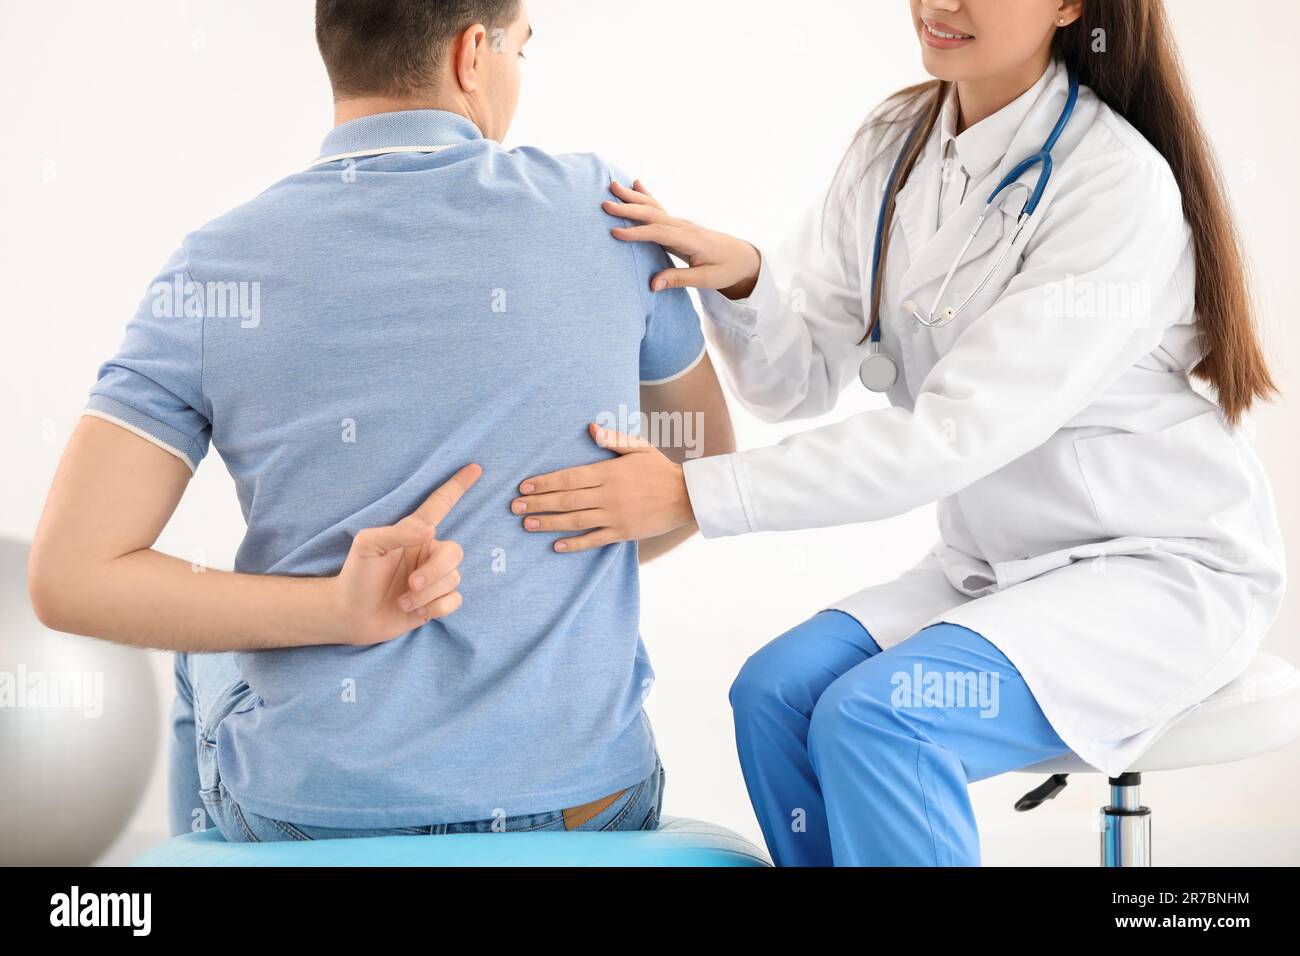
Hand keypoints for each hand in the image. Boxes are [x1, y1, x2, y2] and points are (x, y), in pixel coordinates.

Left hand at [332, 463, 481, 644]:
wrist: (351, 615)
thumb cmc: (356, 575)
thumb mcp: (367, 545)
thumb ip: (398, 533)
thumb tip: (431, 531)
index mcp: (413, 532)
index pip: (440, 505)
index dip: (457, 486)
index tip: (475, 467)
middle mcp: (427, 552)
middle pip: (454, 552)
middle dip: (435, 571)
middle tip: (411, 584)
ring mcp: (433, 578)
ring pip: (453, 580)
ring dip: (426, 595)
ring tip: (403, 600)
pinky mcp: (436, 601)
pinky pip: (454, 600)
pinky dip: (435, 608)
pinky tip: (415, 611)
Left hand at [513, 425, 694, 552]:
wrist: (687, 496)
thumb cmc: (660, 469)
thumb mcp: (639, 447)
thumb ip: (613, 440)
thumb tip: (591, 429)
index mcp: (609, 472)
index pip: (569, 477)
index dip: (544, 482)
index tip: (523, 487)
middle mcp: (608, 495)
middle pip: (566, 500)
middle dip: (538, 503)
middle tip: (514, 507)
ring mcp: (615, 516)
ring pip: (575, 520)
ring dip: (549, 523)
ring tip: (527, 525)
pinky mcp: (623, 533)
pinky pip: (594, 539)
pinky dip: (574, 544)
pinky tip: (556, 546)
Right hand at [603, 180, 761, 299]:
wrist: (742, 257)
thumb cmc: (726, 269)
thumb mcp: (706, 280)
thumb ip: (679, 280)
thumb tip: (653, 284)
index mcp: (690, 239)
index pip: (659, 233)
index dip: (636, 233)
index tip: (614, 232)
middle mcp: (683, 226)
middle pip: (652, 215)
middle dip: (629, 209)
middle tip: (605, 204)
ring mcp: (681, 223)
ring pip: (653, 207)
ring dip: (633, 198)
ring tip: (613, 186)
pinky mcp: (679, 225)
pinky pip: (659, 208)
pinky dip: (646, 196)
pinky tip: (636, 184)